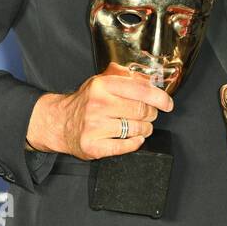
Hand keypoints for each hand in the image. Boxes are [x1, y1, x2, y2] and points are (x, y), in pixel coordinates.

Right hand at [29, 66, 173, 159]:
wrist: (58, 122)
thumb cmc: (84, 102)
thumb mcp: (100, 82)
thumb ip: (124, 79)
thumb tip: (151, 79)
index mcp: (102, 85)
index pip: (140, 90)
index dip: (160, 98)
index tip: (168, 104)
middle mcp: (98, 104)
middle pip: (141, 111)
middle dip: (151, 115)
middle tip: (149, 116)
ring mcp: (94, 126)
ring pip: (136, 129)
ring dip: (145, 130)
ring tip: (141, 127)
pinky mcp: (93, 146)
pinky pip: (125, 146)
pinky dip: (135, 143)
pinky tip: (135, 139)